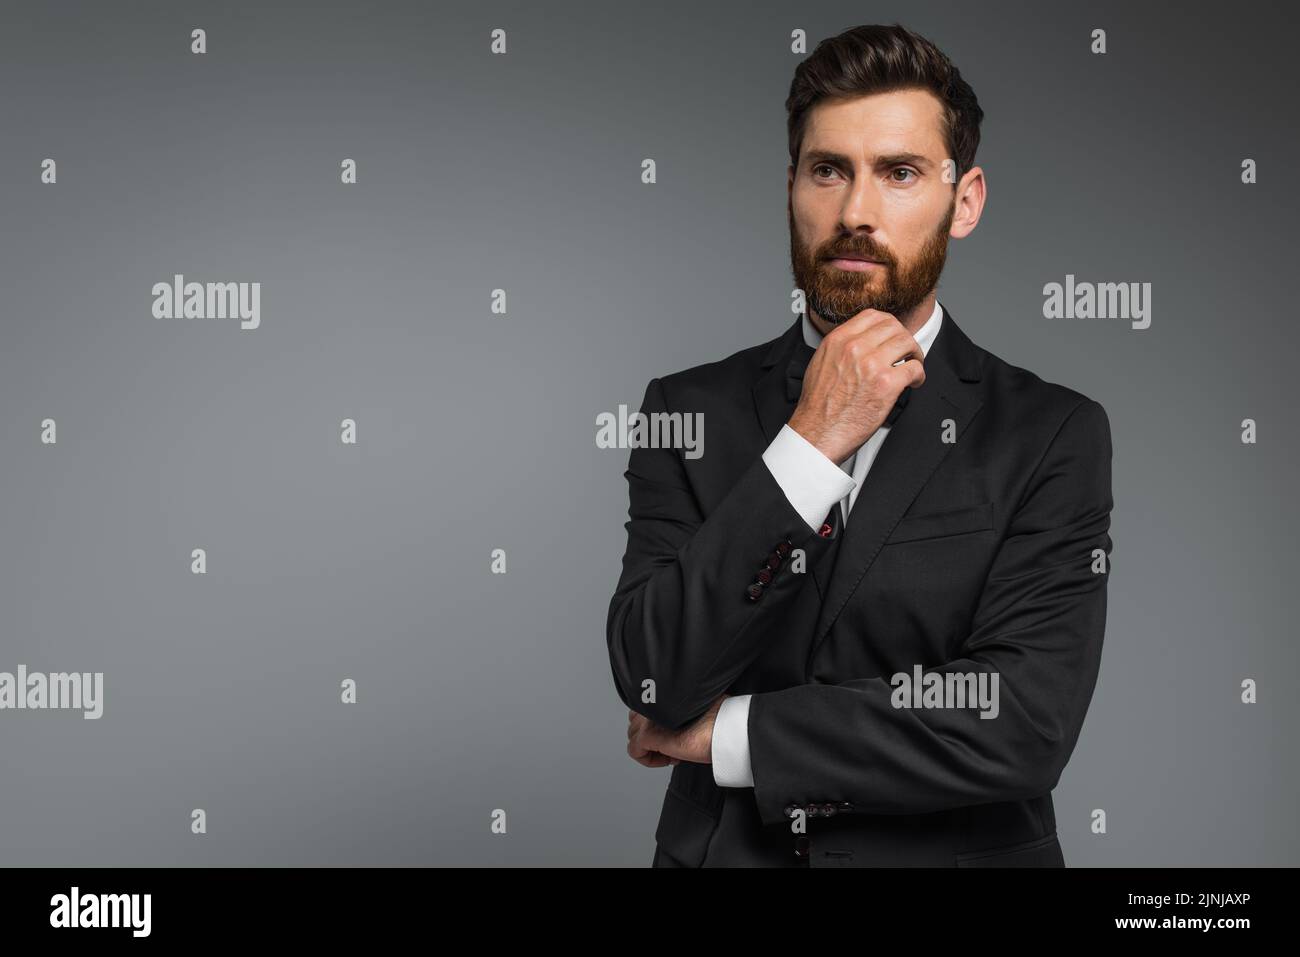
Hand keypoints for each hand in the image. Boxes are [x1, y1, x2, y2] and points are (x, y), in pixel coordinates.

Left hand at [627, 694, 728, 766]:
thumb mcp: (694, 711)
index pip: (643, 710)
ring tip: (673, 753)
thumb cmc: (718, 722)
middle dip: (651, 739)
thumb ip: (678, 711)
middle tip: (673, 747)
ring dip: (652, 749)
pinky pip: (634, 751)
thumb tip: (672, 725)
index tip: (674, 736)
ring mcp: (649, 718)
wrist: (725, 730)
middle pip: (634, 723)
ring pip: (633, 737)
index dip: (657, 728)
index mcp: (665, 694)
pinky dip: (649, 760)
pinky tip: (670, 759)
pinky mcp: (649, 734)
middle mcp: (654, 703)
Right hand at [788, 308, 926, 464]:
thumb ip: (840, 347)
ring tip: (912, 365)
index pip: (873, 315)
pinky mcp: (886, 384)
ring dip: (915, 354)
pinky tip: (912, 383)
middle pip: (894, 326)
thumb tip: (861, 342)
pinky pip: (914, 368)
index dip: (888, 324)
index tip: (892, 335)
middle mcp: (855, 348)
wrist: (817, 431)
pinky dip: (918, 375)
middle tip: (907, 351)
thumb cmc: (818, 406)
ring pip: (907, 342)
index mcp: (838, 340)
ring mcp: (872, 365)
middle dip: (904, 338)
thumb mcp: (820, 363)